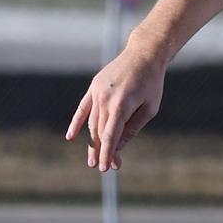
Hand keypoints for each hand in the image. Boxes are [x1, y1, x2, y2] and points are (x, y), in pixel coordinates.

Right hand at [65, 46, 167, 172]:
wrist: (143, 54)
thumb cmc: (152, 83)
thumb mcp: (150, 108)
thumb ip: (133, 128)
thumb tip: (118, 146)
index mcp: (122, 105)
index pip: (111, 136)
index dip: (107, 153)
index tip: (106, 168)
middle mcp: (106, 99)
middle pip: (100, 132)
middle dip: (102, 151)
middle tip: (103, 168)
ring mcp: (97, 92)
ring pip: (92, 122)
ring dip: (93, 141)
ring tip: (93, 159)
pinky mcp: (94, 87)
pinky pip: (83, 108)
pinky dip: (76, 122)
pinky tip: (71, 137)